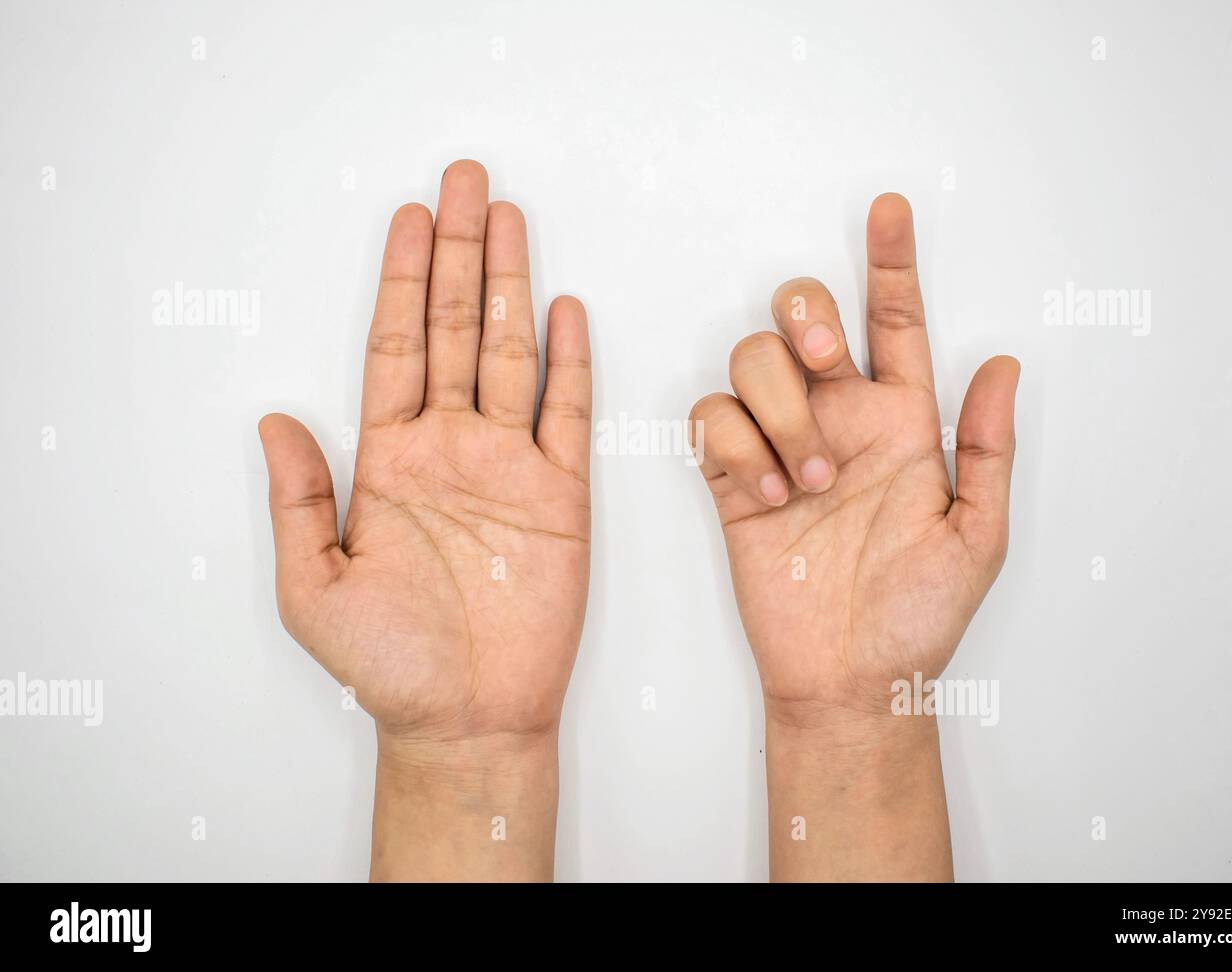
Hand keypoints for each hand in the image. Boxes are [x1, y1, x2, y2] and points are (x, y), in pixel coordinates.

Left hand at [258, 160, 590, 879]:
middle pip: (455, 330)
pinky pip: (567, 415)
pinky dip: (569, 363)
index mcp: (389, 460)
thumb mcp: (313, 586)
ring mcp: (508, 465)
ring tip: (512, 221)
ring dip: (511, 287)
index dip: (404, 279)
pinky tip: (564, 312)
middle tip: (467, 183)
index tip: (411, 218)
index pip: (397, 347)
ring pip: (510, 355)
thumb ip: (299, 500)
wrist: (468, 717)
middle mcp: (450, 448)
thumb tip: (275, 419)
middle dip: (461, 254)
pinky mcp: (561, 495)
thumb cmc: (388, 664)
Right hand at [690, 194, 1017, 879]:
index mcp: (901, 423)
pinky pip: (712, 418)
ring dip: (780, 406)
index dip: (893, 262)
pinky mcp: (732, 476)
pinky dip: (734, 444)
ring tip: (809, 476)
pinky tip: (764, 491)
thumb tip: (1002, 365)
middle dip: (808, 314)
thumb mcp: (977, 536)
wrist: (848, 677)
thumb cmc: (916, 616)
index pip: (896, 322)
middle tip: (829, 359)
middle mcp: (838, 419)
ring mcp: (781, 444)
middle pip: (802, 315)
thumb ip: (986, 450)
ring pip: (751, 359)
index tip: (892, 208)